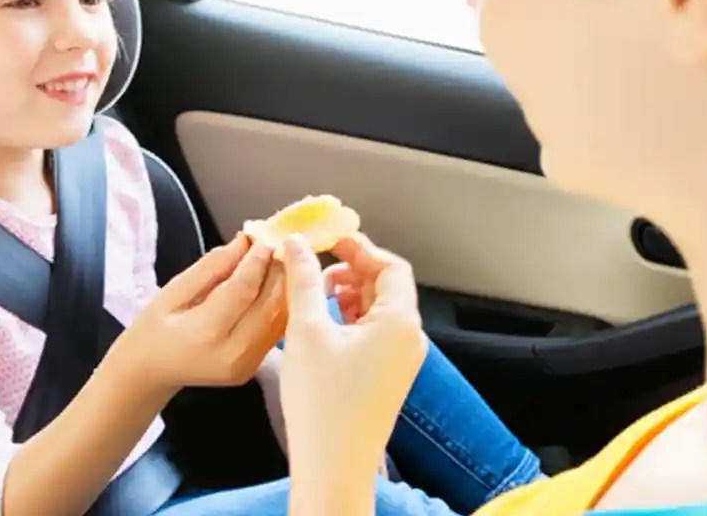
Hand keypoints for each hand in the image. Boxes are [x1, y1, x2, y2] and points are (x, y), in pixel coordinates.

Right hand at [107, 235, 286, 396]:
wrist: (150, 372)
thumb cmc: (154, 329)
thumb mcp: (172, 291)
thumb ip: (210, 267)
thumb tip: (243, 243)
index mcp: (205, 332)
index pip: (242, 290)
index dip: (257, 261)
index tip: (264, 239)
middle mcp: (232, 353)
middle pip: (268, 304)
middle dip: (277, 271)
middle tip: (276, 245)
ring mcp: (246, 364)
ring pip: (278, 317)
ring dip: (283, 287)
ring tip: (277, 262)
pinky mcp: (253, 367)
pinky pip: (274, 330)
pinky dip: (279, 305)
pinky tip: (274, 286)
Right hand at [279, 234, 427, 511]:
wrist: (332, 466)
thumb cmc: (322, 402)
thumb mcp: (307, 330)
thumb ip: (304, 279)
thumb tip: (296, 244)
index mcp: (400, 321)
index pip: (390, 265)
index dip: (359, 248)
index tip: (328, 240)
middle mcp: (410, 339)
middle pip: (387, 286)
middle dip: (351, 270)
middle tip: (315, 264)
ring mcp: (401, 361)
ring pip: (379, 310)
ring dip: (349, 294)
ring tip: (315, 294)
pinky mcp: (387, 378)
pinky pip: (375, 334)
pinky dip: (351, 319)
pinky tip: (322, 324)